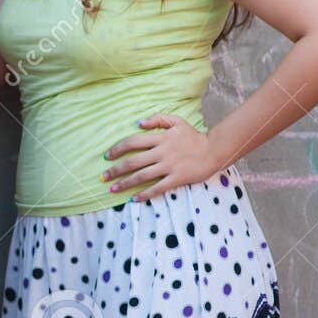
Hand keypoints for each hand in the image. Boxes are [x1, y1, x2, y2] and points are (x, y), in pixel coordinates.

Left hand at [102, 113, 220, 200]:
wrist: (215, 150)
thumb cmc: (194, 136)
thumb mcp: (177, 121)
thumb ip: (157, 119)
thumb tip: (138, 123)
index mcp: (160, 138)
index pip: (132, 142)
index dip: (116, 149)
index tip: (106, 156)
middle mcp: (162, 152)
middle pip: (133, 161)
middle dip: (115, 170)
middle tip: (103, 177)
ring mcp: (169, 166)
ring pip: (142, 176)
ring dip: (125, 183)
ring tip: (112, 189)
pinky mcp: (177, 178)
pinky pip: (158, 188)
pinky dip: (145, 194)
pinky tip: (134, 199)